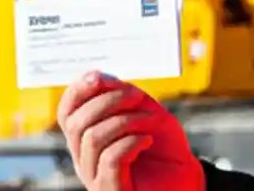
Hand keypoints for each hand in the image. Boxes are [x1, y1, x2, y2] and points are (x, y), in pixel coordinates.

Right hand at [56, 71, 204, 190]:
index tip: (98, 76)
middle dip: (108, 101)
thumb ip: (122, 95)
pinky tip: (147, 140)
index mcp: (87, 139)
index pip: (66, 114)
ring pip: (93, 138)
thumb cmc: (164, 147)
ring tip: (151, 121)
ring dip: (125, 120)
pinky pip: (110, 159)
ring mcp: (95, 178)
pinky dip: (131, 142)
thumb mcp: (145, 112)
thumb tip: (99, 77)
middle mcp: (84, 160)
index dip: (77, 91)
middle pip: (76, 124)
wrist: (187, 178)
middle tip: (138, 96)